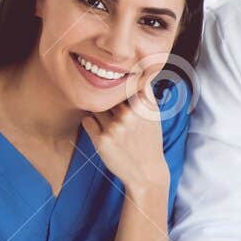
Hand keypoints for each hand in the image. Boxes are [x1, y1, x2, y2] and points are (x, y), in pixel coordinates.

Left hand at [80, 78, 169, 195]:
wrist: (146, 172)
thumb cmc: (149, 140)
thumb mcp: (153, 115)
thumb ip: (145, 92)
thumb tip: (140, 68)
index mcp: (144, 105)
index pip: (122, 83)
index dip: (117, 86)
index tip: (117, 87)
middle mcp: (130, 114)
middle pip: (106, 94)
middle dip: (107, 102)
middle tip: (117, 116)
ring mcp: (115, 127)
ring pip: (95, 106)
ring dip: (99, 113)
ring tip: (112, 126)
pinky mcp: (102, 140)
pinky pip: (87, 121)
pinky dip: (92, 125)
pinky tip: (104, 134)